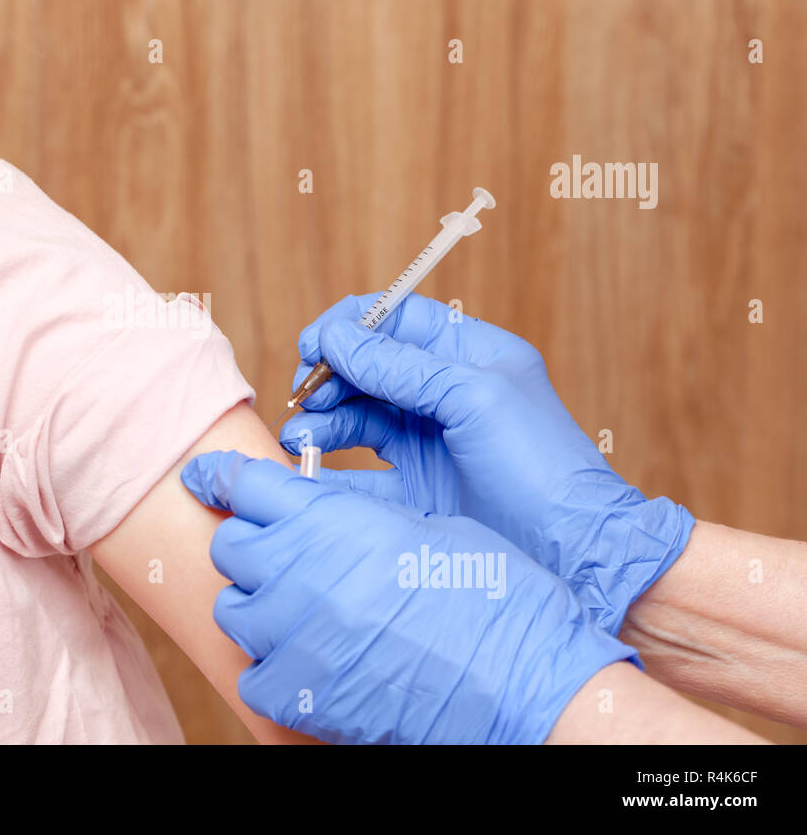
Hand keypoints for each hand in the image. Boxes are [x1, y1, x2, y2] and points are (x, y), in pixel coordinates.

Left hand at [180, 450, 640, 744]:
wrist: (524, 685)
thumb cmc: (495, 597)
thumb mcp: (427, 526)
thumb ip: (359, 516)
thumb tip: (325, 516)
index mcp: (332, 517)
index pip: (243, 482)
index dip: (223, 476)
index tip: (207, 478)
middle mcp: (298, 569)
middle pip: (230, 544)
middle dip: (252, 544)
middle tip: (285, 557)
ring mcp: (291, 635)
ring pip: (233, 608)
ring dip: (258, 605)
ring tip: (300, 613)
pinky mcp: (297, 694)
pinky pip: (252, 674)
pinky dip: (272, 668)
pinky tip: (308, 663)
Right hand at [278, 291, 693, 635]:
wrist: (571, 552)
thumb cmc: (539, 466)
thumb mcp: (473, 399)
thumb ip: (401, 367)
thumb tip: (336, 339)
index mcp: (470, 354)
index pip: (395, 318)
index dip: (348, 326)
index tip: (311, 347)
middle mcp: (445, 392)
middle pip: (369, 367)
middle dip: (329, 376)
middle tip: (303, 397)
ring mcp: (429, 441)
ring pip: (358, 416)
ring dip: (323, 421)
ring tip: (300, 438)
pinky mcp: (416, 489)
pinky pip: (360, 471)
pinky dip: (330, 468)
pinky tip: (308, 469)